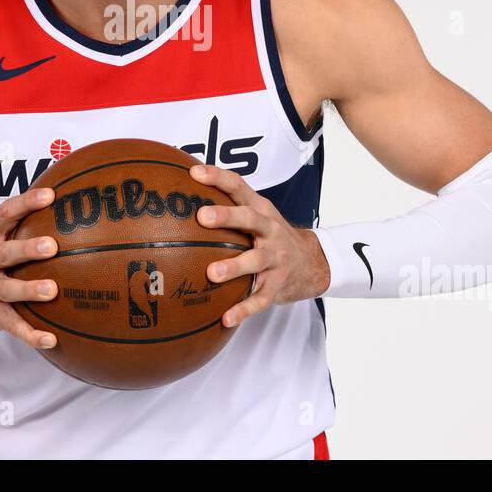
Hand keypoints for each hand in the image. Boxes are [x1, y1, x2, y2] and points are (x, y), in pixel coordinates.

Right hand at [0, 186, 60, 349]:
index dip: (25, 203)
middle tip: (51, 246)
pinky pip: (11, 325)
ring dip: (28, 290)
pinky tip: (51, 339)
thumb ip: (26, 219)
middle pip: (3, 254)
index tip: (50, 195)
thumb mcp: (0, 236)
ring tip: (52, 290)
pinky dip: (30, 334)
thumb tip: (71, 193)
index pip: (4, 214)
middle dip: (26, 249)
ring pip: (6, 290)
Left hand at [189, 164, 331, 326]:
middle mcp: (270, 230)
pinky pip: (260, 298)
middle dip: (227, 216)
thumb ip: (227, 205)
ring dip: (234, 267)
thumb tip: (180, 194)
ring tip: (211, 274)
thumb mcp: (256, 216)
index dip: (218, 177)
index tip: (194, 173)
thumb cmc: (270, 236)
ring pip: (256, 261)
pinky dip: (244, 309)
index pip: (239, 186)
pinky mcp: (278, 284)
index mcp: (260, 210)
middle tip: (202, 217)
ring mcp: (276, 258)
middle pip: (250, 219)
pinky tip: (225, 318)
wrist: (312, 261)